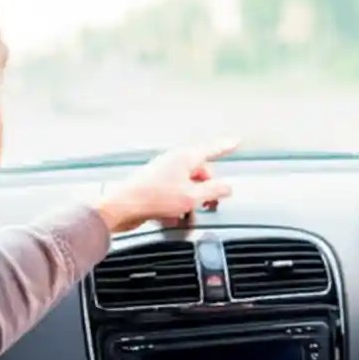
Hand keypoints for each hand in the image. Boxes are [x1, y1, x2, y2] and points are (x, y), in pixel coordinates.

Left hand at [95, 143, 236, 233]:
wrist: (122, 208)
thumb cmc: (153, 198)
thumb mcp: (193, 197)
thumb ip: (215, 191)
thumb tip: (228, 187)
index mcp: (185, 158)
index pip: (212, 149)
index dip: (226, 146)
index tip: (236, 141)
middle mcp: (174, 162)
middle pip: (201, 173)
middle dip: (207, 190)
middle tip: (211, 204)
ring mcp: (163, 174)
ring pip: (187, 187)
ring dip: (191, 202)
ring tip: (187, 215)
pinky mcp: (154, 187)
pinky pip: (174, 195)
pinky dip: (177, 206)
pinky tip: (173, 218)